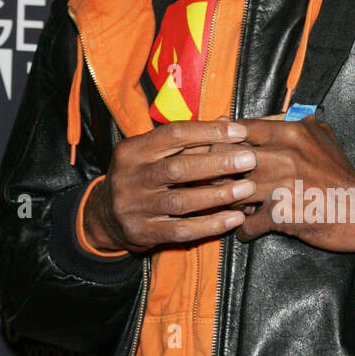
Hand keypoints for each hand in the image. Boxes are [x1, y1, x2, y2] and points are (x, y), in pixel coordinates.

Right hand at [82, 119, 256, 253]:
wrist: (104, 216)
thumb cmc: (140, 177)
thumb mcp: (153, 154)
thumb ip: (188, 141)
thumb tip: (228, 122)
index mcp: (133, 150)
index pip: (173, 134)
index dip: (208, 132)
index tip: (240, 133)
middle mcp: (130, 177)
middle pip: (178, 168)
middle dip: (218, 163)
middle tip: (250, 160)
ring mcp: (134, 207)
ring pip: (181, 201)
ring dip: (218, 195)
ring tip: (247, 188)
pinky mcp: (142, 233)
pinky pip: (181, 230)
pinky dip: (210, 225)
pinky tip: (234, 218)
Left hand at [224, 115, 354, 252]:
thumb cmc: (340, 175)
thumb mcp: (322, 137)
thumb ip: (297, 123)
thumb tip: (272, 116)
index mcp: (289, 133)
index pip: (238, 129)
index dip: (223, 142)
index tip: (219, 153)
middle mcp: (282, 156)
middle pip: (227, 160)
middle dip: (219, 173)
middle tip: (217, 182)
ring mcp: (279, 186)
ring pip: (232, 193)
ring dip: (230, 203)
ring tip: (234, 207)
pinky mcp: (280, 215)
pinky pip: (247, 224)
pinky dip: (245, 230)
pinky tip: (248, 230)